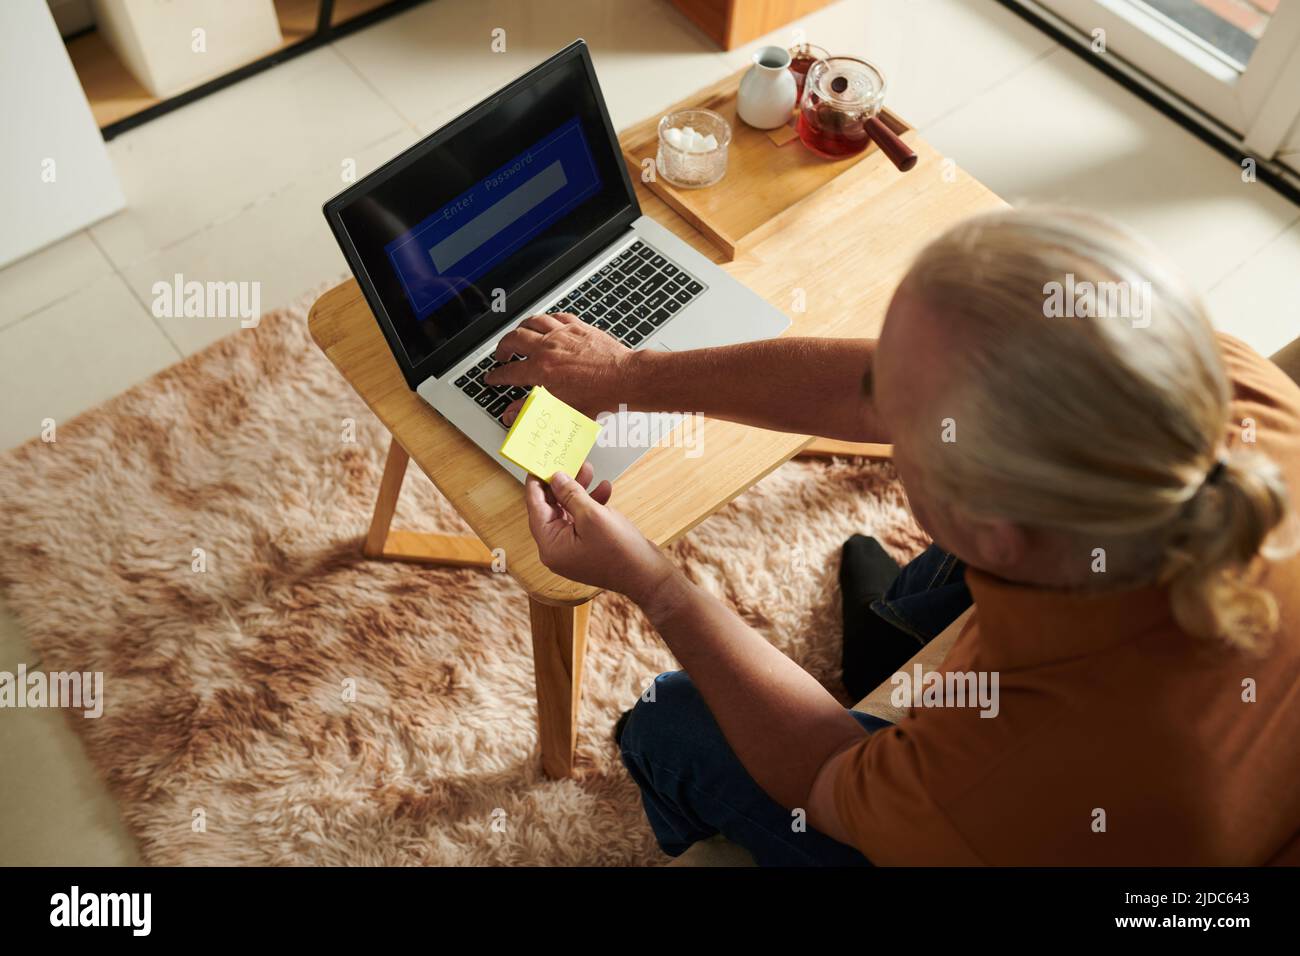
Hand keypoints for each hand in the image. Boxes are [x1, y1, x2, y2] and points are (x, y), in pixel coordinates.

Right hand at [485, 313, 633, 424]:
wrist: (625, 378)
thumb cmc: (600, 395)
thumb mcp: (562, 410)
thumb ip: (533, 410)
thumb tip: (512, 414)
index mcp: (542, 370)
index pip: (509, 372)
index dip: (497, 376)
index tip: (492, 378)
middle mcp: (548, 348)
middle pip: (514, 339)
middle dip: (503, 347)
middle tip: (502, 355)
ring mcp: (563, 334)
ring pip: (533, 322)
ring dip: (521, 328)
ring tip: (518, 335)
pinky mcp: (578, 327)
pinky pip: (556, 316)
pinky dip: (546, 319)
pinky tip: (546, 323)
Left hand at [525, 470, 675, 602]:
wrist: (647, 575)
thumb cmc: (620, 552)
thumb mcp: (592, 515)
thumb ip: (570, 494)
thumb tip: (557, 478)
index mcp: (551, 546)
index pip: (535, 508)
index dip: (536, 484)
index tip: (537, 465)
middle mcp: (557, 550)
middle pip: (551, 509)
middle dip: (563, 485)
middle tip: (569, 464)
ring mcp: (572, 550)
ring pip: (568, 512)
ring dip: (579, 492)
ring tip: (590, 471)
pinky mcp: (586, 548)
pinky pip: (582, 521)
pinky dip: (591, 505)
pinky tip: (604, 490)